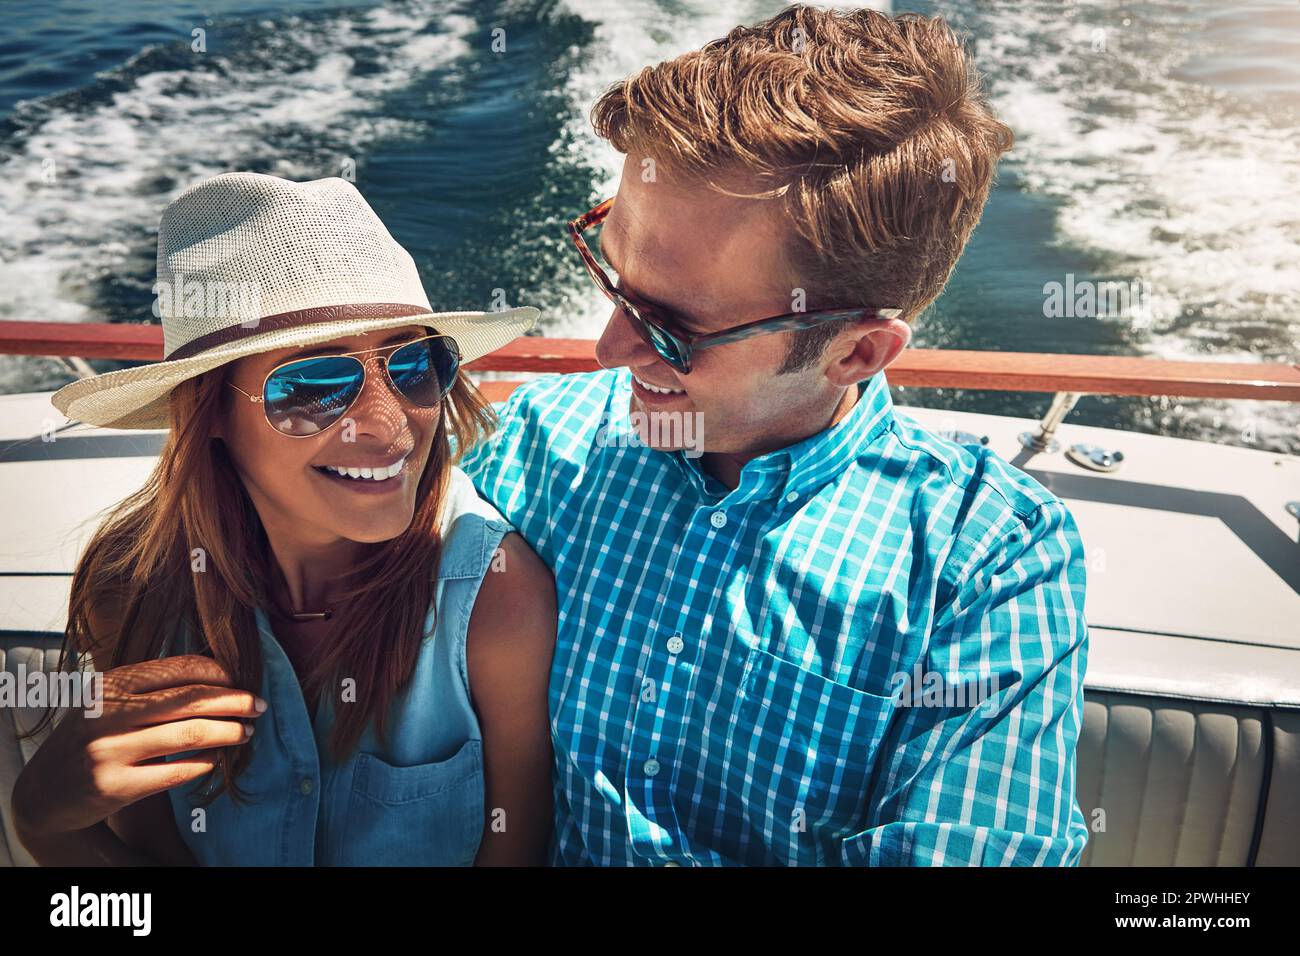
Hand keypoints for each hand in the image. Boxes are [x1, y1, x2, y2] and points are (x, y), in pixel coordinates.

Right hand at [12, 654, 264, 838]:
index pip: (181, 669)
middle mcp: (108, 714)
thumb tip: (222, 675)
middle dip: (235, 701)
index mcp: (111, 684)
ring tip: (246, 733)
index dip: (221, 674)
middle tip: (259, 706)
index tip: (243, 682)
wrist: (45, 792)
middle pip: (192, 700)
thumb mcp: (110, 702)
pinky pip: (178, 771)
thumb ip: (152, 687)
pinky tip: (217, 758)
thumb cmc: (91, 737)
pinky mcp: (115, 786)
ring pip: (191, 735)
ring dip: (229, 732)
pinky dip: (206, 762)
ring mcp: (109, 750)